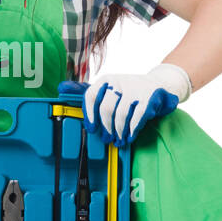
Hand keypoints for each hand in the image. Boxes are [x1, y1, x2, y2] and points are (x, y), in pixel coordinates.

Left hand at [58, 63, 191, 145]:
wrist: (160, 84)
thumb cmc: (129, 91)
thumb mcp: (111, 89)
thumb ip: (93, 94)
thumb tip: (61, 88)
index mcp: (107, 79)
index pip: (91, 96)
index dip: (89, 114)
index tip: (91, 129)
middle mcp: (120, 82)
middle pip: (106, 108)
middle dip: (105, 127)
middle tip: (106, 139)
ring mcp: (135, 89)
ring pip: (121, 115)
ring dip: (118, 131)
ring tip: (119, 140)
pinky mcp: (149, 98)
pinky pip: (137, 118)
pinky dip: (132, 130)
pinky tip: (130, 136)